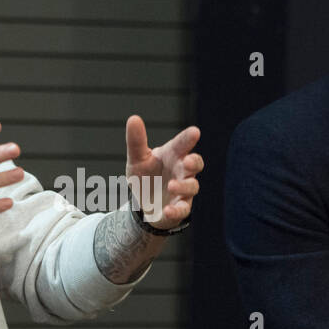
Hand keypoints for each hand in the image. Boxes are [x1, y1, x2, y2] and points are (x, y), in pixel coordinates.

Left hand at [124, 115, 202, 229]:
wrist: (143, 203)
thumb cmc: (145, 176)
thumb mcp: (137, 159)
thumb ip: (136, 141)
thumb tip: (133, 118)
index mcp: (173, 155)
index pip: (183, 144)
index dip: (188, 138)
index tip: (195, 132)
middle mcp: (181, 171)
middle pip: (195, 164)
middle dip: (193, 162)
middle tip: (186, 161)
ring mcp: (183, 190)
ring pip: (192, 186)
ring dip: (183, 186)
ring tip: (171, 185)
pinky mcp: (180, 208)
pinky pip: (183, 209)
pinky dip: (177, 210)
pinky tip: (168, 210)